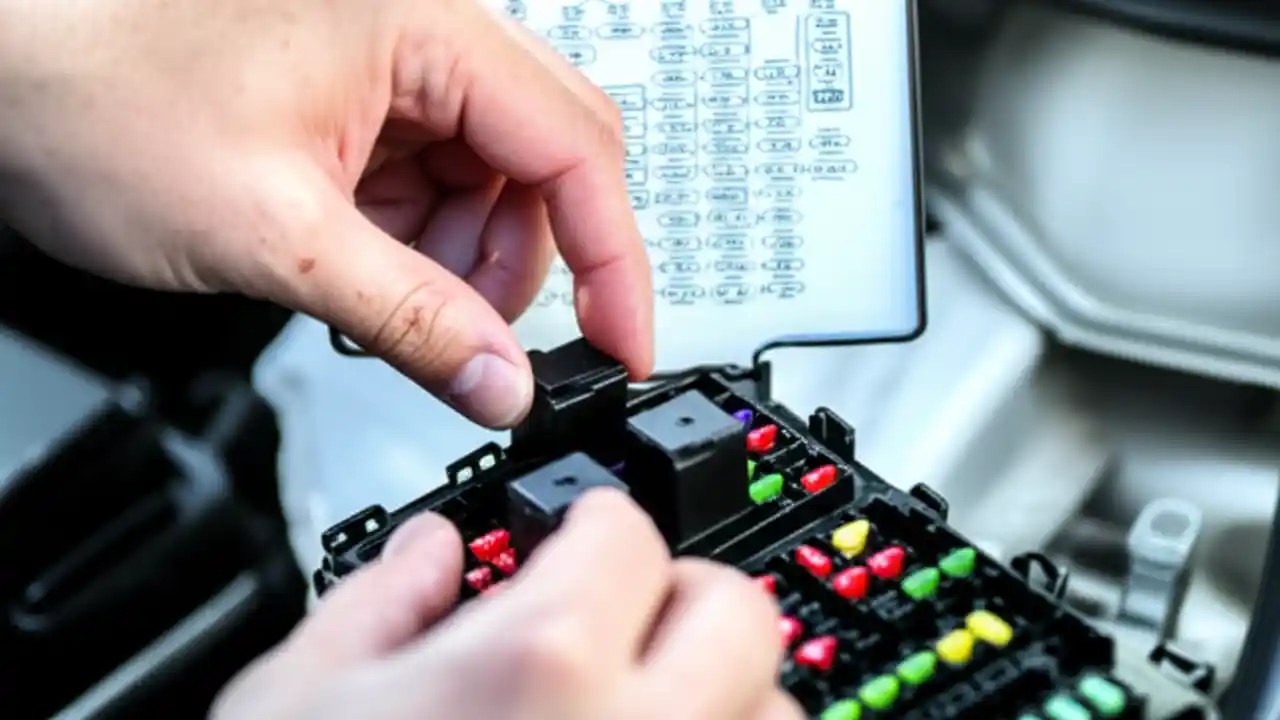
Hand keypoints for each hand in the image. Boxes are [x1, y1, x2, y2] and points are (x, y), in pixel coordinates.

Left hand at [0, 0, 652, 427]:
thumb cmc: (94, 99)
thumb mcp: (276, 238)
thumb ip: (413, 320)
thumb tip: (504, 385)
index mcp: (421, 25)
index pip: (577, 147)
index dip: (615, 261)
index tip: (621, 344)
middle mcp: (422, 29)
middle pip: (549, 158)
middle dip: (524, 263)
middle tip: (481, 339)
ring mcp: (394, 60)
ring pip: (495, 176)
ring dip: (465, 257)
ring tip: (382, 296)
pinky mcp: (364, 95)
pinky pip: (439, 177)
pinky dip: (421, 239)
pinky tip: (362, 266)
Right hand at [211, 490, 801, 719]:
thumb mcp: (289, 707)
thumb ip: (377, 605)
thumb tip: (429, 554)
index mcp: (538, 666)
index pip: (628, 535)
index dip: (594, 525)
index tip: (582, 536)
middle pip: (739, 616)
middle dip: (683, 599)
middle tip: (626, 618)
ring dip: (722, 701)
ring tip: (640, 716)